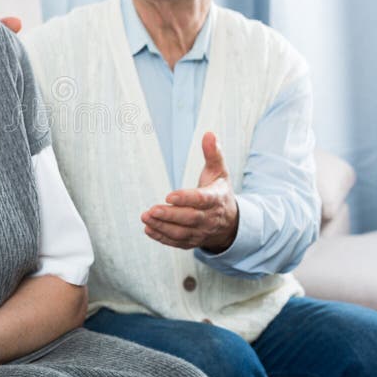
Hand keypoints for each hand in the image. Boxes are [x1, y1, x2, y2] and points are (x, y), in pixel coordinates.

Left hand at [141, 132, 238, 251]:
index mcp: (215, 199)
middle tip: (151, 209)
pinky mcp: (192, 241)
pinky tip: (149, 229)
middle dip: (170, 215)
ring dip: (162, 227)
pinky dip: (163, 238)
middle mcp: (209, 218)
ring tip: (145, 218)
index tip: (169, 196)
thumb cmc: (220, 192)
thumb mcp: (219, 171)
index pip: (201, 200)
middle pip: (189, 218)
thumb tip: (209, 134)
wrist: (230, 222)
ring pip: (181, 233)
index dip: (186, 198)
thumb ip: (213, 154)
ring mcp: (201, 232)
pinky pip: (177, 242)